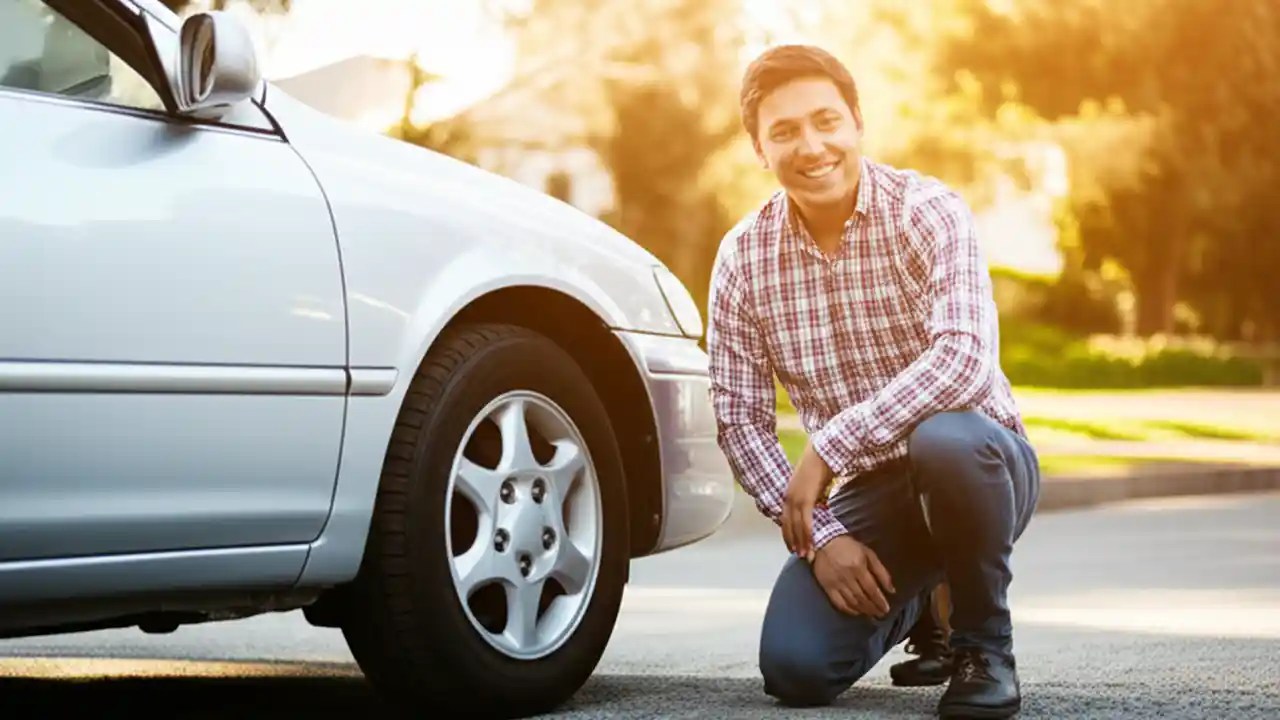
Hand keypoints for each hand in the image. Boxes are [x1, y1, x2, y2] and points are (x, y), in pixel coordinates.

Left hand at [781, 441, 834, 559]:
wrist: (821, 455)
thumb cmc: (819, 469)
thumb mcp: (810, 487)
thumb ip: (810, 499)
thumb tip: (817, 509)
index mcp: (788, 496)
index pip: (786, 520)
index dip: (788, 534)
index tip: (792, 546)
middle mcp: (788, 499)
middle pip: (789, 526)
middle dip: (793, 542)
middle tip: (799, 555)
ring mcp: (795, 499)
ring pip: (797, 526)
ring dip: (801, 542)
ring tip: (805, 555)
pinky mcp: (805, 499)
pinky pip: (806, 521)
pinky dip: (808, 534)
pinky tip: (811, 544)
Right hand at [812, 535, 895, 617]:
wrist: (824, 542)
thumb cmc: (849, 547)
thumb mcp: (868, 554)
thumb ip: (881, 571)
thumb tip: (891, 590)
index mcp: (859, 568)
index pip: (872, 589)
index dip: (880, 601)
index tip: (886, 609)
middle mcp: (847, 577)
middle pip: (862, 598)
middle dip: (873, 608)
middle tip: (880, 614)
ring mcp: (836, 583)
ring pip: (852, 602)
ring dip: (863, 610)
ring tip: (871, 615)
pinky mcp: (827, 587)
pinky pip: (839, 603)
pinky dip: (848, 610)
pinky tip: (856, 612)